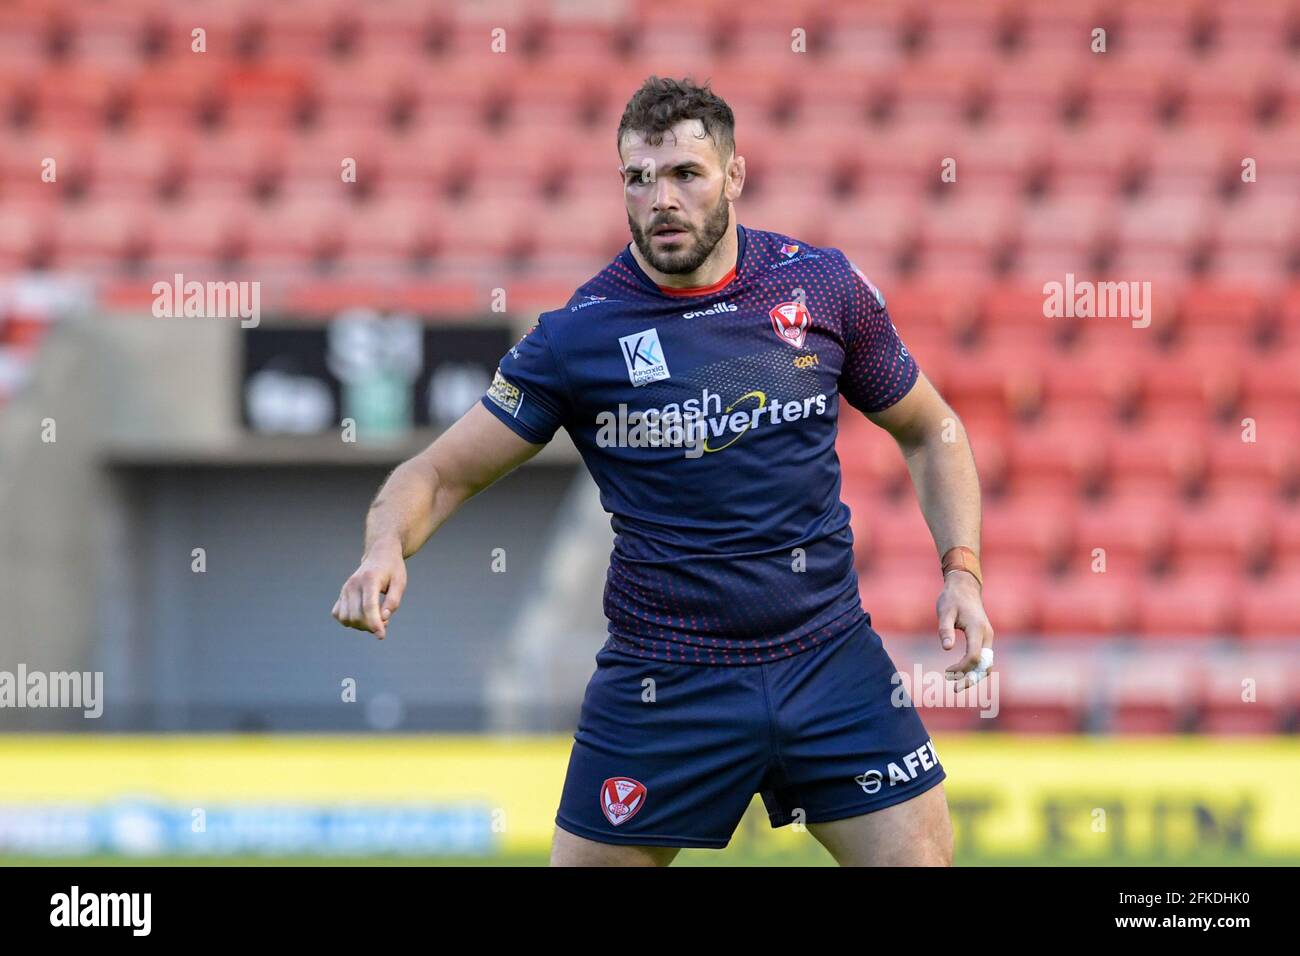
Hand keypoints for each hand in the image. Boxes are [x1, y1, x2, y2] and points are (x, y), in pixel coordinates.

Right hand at [332, 538, 406, 639]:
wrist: (380, 555)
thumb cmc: (392, 569)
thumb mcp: (400, 582)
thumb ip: (393, 601)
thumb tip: (383, 619)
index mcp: (369, 579)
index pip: (368, 606)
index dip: (374, 624)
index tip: (381, 636)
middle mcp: (353, 584)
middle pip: (357, 615)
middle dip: (371, 626)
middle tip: (385, 621)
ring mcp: (345, 589)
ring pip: (346, 618)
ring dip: (361, 626)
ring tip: (375, 618)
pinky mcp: (341, 594)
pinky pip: (338, 615)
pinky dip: (349, 621)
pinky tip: (363, 616)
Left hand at [936, 570, 993, 690]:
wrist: (965, 588)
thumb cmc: (952, 599)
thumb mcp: (944, 611)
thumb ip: (945, 629)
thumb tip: (946, 648)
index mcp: (977, 629)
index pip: (974, 656)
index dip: (962, 667)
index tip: (947, 671)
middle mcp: (987, 635)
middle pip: (985, 664)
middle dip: (972, 678)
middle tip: (956, 689)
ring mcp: (988, 637)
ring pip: (987, 663)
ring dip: (975, 676)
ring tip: (958, 686)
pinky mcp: (985, 639)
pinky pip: (984, 658)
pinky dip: (976, 669)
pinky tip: (964, 675)